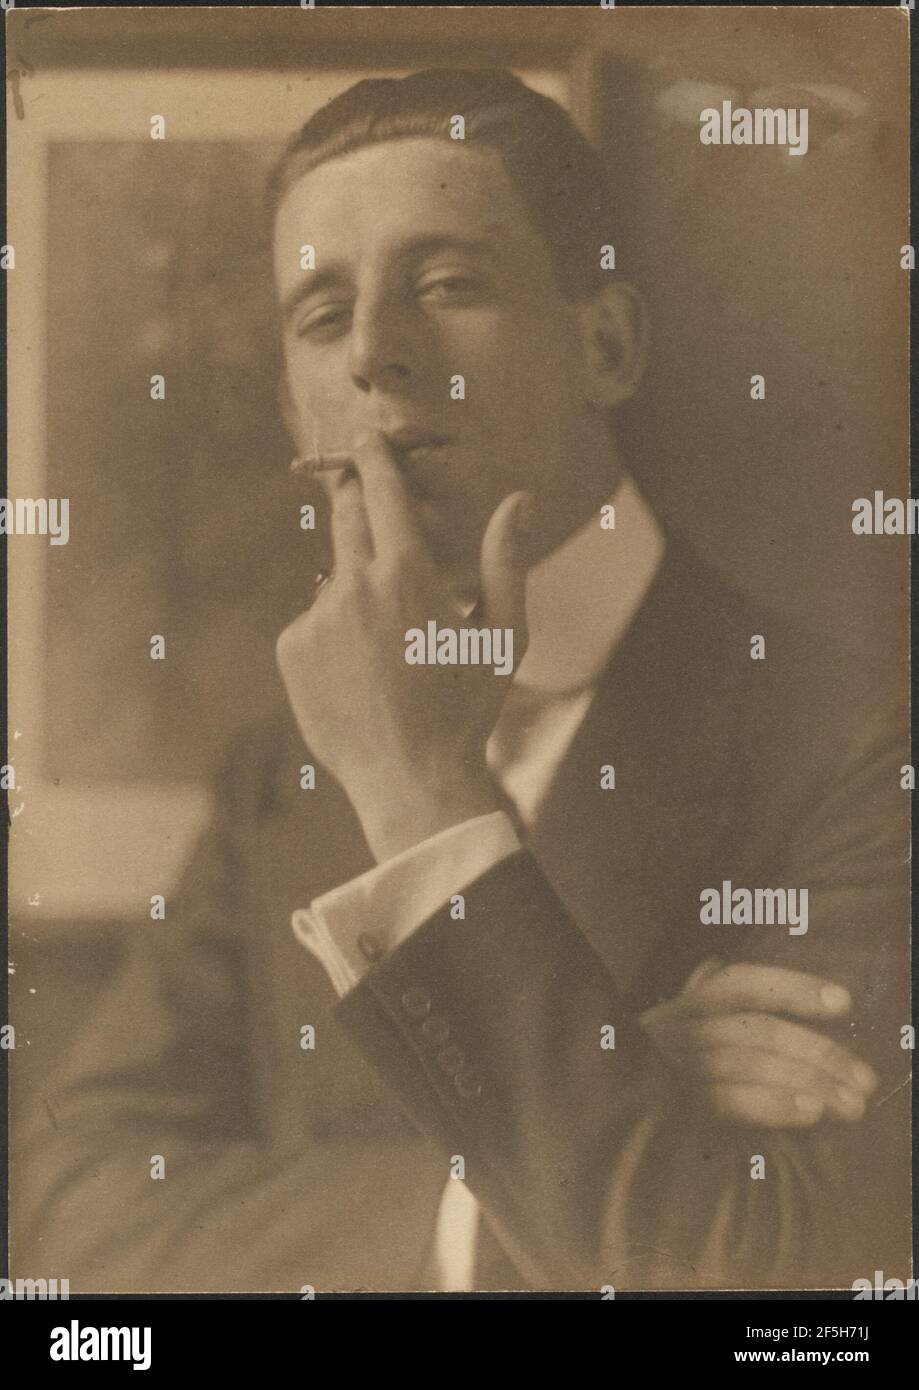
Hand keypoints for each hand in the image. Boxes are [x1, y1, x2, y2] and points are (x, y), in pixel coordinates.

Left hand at [276, 430, 533, 862]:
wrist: (411, 778)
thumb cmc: (467, 709)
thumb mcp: (501, 636)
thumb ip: (507, 561)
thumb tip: (519, 500)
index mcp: (407, 575)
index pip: (384, 494)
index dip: (376, 460)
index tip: (366, 438)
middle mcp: (354, 587)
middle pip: (346, 519)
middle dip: (357, 503)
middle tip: (368, 506)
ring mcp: (316, 618)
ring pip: (333, 580)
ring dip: (356, 591)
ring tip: (387, 647)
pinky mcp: (291, 649)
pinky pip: (312, 623)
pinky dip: (333, 633)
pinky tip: (361, 674)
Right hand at [640, 960, 879, 1127]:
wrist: (590, 1117)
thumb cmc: (636, 1073)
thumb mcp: (659, 1030)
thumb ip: (690, 997)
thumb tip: (713, 965)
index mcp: (681, 1009)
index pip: (740, 984)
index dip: (793, 987)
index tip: (844, 1002)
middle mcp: (675, 1030)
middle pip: (758, 1028)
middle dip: (820, 1052)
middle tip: (865, 1080)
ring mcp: (672, 1068)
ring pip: (751, 1062)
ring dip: (809, 1081)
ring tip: (850, 1103)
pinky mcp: (672, 1108)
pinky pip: (728, 1101)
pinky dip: (772, 1104)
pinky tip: (810, 1113)